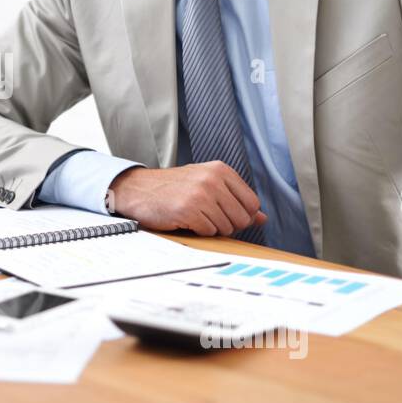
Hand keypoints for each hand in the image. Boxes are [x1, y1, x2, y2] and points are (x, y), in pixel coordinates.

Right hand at [107, 163, 267, 236]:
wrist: (138, 190)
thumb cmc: (174, 189)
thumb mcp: (207, 186)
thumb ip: (236, 200)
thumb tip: (263, 218)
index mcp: (221, 170)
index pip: (252, 204)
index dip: (241, 215)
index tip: (223, 213)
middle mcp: (213, 179)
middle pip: (242, 218)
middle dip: (227, 225)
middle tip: (206, 217)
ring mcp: (201, 194)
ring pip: (226, 227)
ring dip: (211, 228)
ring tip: (194, 216)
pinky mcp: (189, 210)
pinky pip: (209, 232)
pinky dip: (198, 232)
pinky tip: (185, 220)